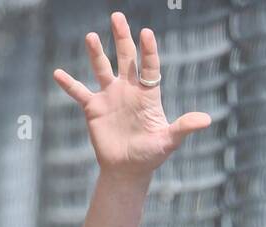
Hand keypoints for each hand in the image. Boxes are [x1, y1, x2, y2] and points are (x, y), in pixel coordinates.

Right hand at [51, 11, 211, 176]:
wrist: (127, 171)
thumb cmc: (150, 156)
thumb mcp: (168, 141)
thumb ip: (184, 127)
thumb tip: (207, 120)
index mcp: (147, 95)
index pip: (149, 67)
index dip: (148, 51)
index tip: (147, 33)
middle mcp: (128, 90)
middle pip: (126, 58)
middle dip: (122, 38)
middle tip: (118, 17)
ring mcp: (110, 97)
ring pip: (102, 68)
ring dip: (96, 53)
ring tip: (91, 36)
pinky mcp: (94, 108)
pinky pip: (79, 92)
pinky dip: (69, 84)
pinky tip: (58, 73)